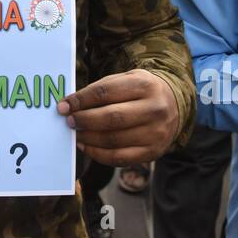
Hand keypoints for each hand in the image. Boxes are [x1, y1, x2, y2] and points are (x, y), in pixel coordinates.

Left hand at [56, 69, 181, 165]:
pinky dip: (98, 154)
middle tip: (69, 121)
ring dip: (88, 138)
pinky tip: (86, 146)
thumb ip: (101, 89)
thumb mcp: (126, 79)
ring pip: (113, 140)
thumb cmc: (141, 91)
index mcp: (144, 85)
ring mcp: (155, 133)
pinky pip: (120, 158)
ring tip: (75, 133)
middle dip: (84, 120)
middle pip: (111, 118)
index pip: (105, 92)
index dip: (81, 100)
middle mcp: (154, 109)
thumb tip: (71, 105)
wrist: (174, 105)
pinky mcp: (153, 152)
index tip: (63, 105)